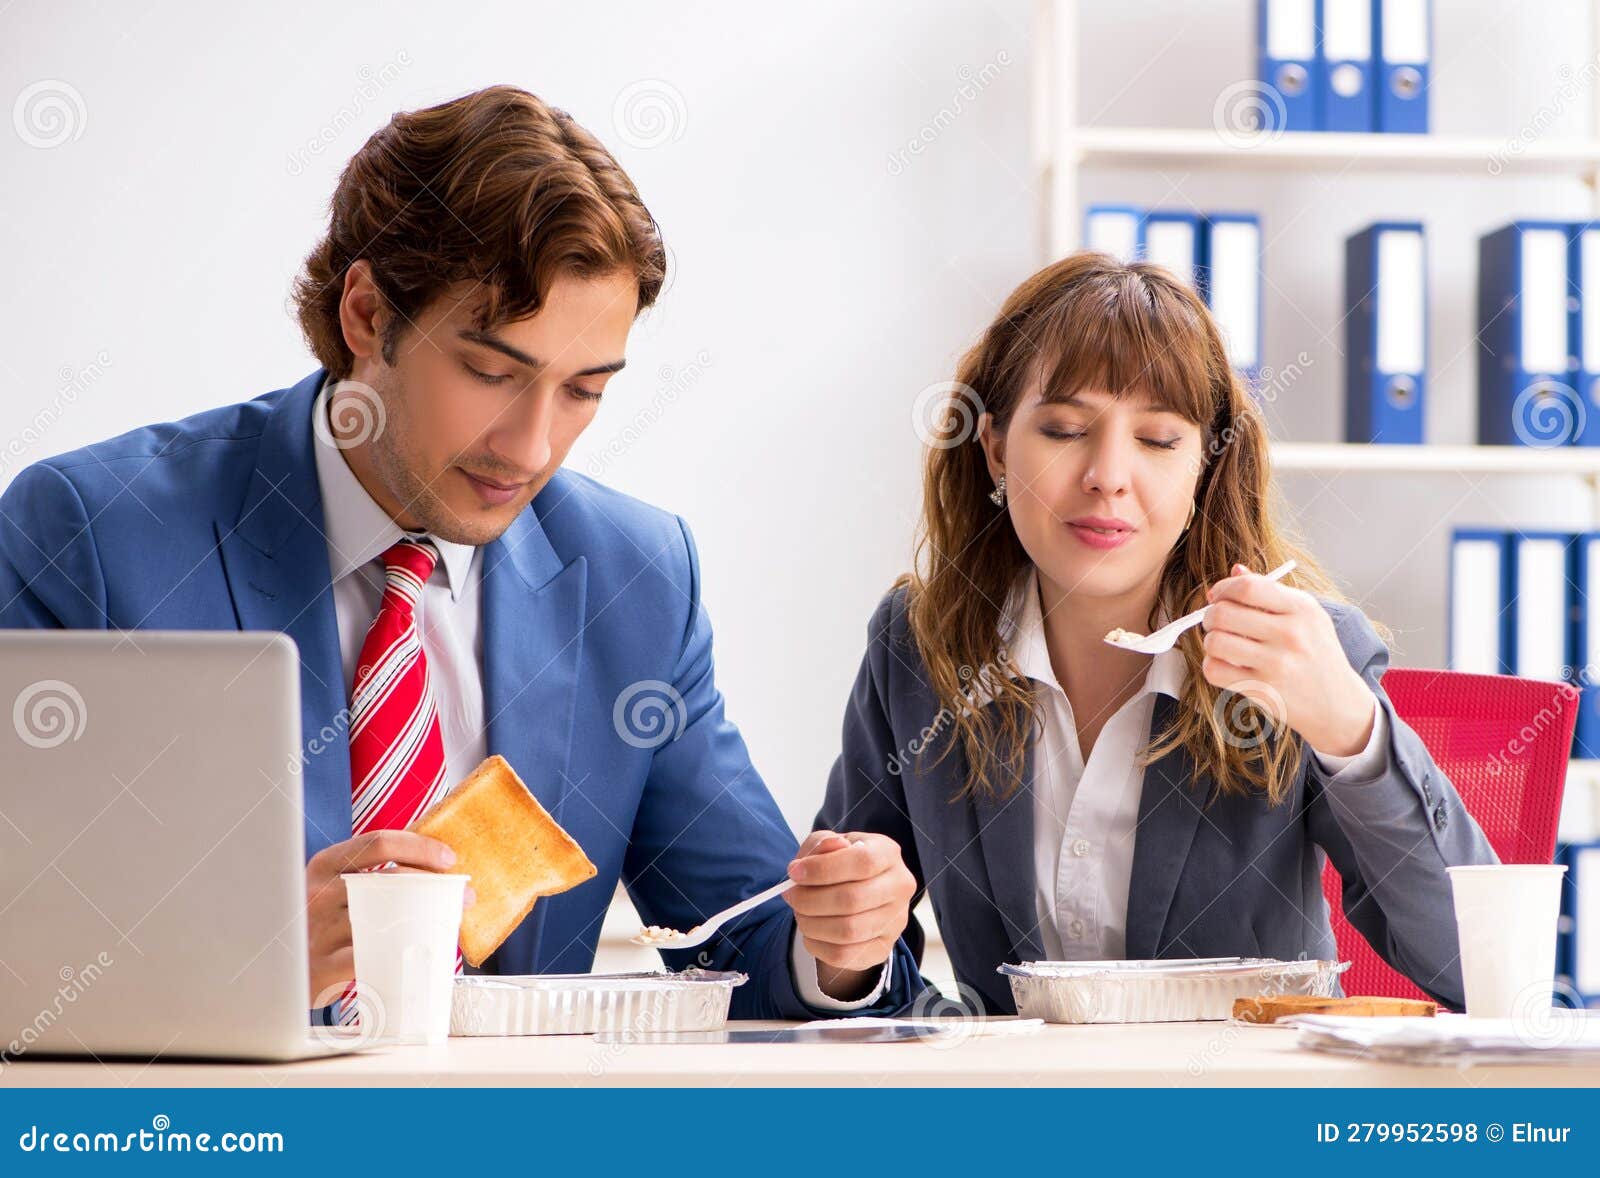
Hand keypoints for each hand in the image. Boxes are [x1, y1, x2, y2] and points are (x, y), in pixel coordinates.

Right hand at [304, 829, 473, 1004]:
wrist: (281, 970)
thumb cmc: (320, 924)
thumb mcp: (332, 888)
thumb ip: (367, 873)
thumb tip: (433, 862)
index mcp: (323, 865)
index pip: (377, 842)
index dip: (419, 846)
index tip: (449, 858)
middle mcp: (318, 893)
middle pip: (389, 878)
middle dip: (435, 883)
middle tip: (463, 893)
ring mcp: (318, 930)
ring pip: (387, 918)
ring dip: (428, 918)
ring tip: (451, 920)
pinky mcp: (323, 966)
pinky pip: (373, 955)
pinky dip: (404, 950)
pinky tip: (422, 951)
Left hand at [785, 830, 915, 1001]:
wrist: (858, 893)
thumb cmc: (841, 865)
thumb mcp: (829, 845)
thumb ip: (821, 844)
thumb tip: (813, 858)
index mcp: (888, 854)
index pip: (862, 862)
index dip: (823, 869)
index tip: (795, 873)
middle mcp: (899, 887)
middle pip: (853, 899)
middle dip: (810, 899)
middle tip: (790, 896)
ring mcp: (895, 921)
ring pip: (848, 931)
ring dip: (812, 924)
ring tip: (799, 913)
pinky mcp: (883, 948)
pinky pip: (845, 955)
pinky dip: (818, 945)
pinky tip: (810, 932)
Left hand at [1201, 563, 1375, 756]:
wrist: (1336, 703)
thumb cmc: (1316, 653)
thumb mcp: (1306, 616)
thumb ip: (1270, 591)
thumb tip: (1235, 571)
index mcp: (1301, 609)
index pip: (1247, 587)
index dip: (1223, 588)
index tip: (1217, 596)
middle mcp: (1290, 634)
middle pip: (1223, 613)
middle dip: (1210, 616)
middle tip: (1216, 622)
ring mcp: (1276, 664)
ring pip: (1214, 641)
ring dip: (1211, 642)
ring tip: (1223, 645)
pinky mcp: (1262, 689)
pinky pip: (1214, 670)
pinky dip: (1213, 666)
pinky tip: (1227, 665)